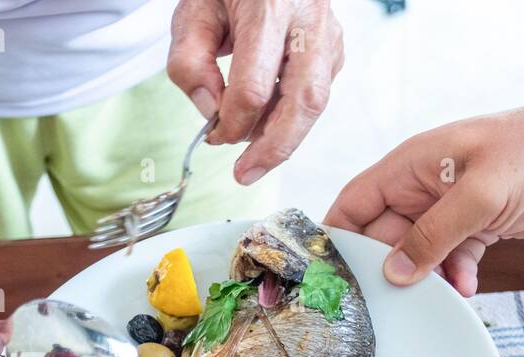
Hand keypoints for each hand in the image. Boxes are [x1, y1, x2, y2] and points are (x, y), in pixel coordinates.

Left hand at [168, 0, 342, 184]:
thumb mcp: (191, 12)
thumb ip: (188, 61)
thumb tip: (210, 110)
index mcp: (270, 6)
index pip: (254, 87)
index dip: (232, 122)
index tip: (214, 135)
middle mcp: (309, 19)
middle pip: (304, 101)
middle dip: (274, 148)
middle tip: (246, 173)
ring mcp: (329, 33)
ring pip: (316, 102)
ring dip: (283, 136)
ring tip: (252, 152)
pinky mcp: (334, 47)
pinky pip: (316, 93)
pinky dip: (291, 115)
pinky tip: (266, 118)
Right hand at [324, 102, 523, 295]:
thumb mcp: (481, 194)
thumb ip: (434, 235)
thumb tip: (393, 272)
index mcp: (412, 165)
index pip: (355, 203)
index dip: (337, 238)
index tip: (329, 278)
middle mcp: (424, 186)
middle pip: (382, 235)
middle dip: (385, 268)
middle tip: (389, 303)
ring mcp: (450, 207)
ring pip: (417, 252)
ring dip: (424, 278)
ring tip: (434, 300)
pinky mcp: (477, 225)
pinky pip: (450, 258)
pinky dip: (454, 276)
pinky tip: (466, 289)